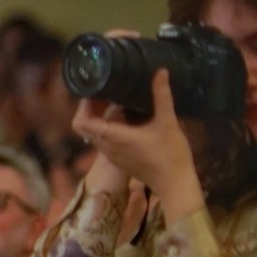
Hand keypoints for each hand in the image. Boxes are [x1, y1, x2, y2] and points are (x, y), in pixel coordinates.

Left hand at [72, 69, 202, 214]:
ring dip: (105, 117)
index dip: (83, 105)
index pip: (81, 122)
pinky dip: (113, 126)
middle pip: (88, 124)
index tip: (96, 91)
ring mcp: (112, 155)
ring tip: (122, 100)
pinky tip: (132, 117)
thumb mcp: (167, 122)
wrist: (176, 185)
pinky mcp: (119, 158)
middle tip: (109, 91)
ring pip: (98, 131)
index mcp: (113, 137)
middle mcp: (106, 147)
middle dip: (95, 107)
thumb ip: (161, 96)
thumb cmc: (171, 155)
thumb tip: (160, 71)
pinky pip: (107, 139)